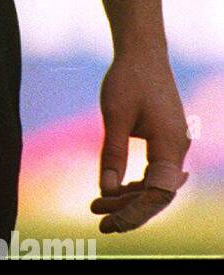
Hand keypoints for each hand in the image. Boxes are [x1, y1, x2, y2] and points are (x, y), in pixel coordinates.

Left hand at [90, 49, 188, 232]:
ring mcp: (174, 144)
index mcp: (170, 145)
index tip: (109, 223)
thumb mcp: (114, 115)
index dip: (133, 213)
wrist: (142, 51)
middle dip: (129, 209)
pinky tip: (115, 189)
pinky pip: (154, 170)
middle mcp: (177, 148)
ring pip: (155, 183)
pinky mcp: (166, 138)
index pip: (156, 194)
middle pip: (157, 193)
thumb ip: (112, 152)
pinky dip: (135, 182)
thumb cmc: (128, 79)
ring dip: (129, 196)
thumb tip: (106, 191)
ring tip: (97, 206)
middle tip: (98, 220)